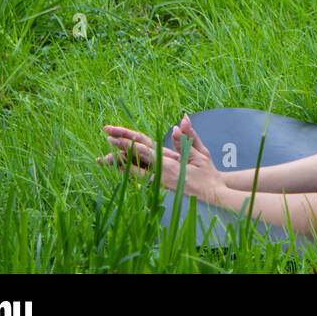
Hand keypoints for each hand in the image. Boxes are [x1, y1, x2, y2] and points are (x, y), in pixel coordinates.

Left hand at [97, 115, 227, 205]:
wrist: (212, 193)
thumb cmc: (208, 173)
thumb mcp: (200, 153)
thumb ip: (188, 137)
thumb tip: (180, 122)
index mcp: (169, 165)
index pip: (143, 151)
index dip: (126, 143)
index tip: (112, 137)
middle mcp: (160, 174)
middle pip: (134, 160)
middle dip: (118, 150)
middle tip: (106, 138)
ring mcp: (159, 182)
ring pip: (134, 172)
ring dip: (120, 163)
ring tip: (105, 157)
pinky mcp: (160, 186)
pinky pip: (141, 177)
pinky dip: (131, 170)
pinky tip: (122, 167)